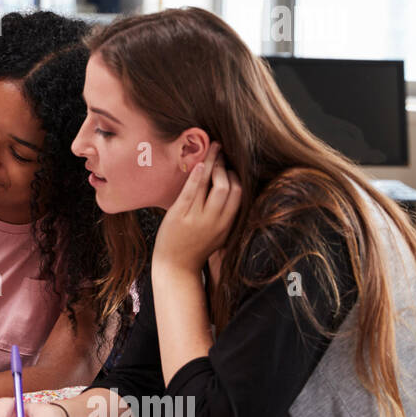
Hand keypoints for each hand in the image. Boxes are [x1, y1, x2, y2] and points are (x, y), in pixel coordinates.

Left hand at [153, 143, 242, 274]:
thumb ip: (224, 215)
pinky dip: (196, 176)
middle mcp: (215, 221)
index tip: (230, 164)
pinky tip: (199, 164)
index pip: (239, 194)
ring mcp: (197, 218)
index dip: (236, 176)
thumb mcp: (218, 233)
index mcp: (227, 224)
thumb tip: (230, 189)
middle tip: (220, 152)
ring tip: (212, 149)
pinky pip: (191, 191)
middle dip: (225, 166)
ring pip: (211, 185)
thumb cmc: (195, 248)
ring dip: (212, 163)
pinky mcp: (180, 216)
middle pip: (228, 187)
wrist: (176, 267)